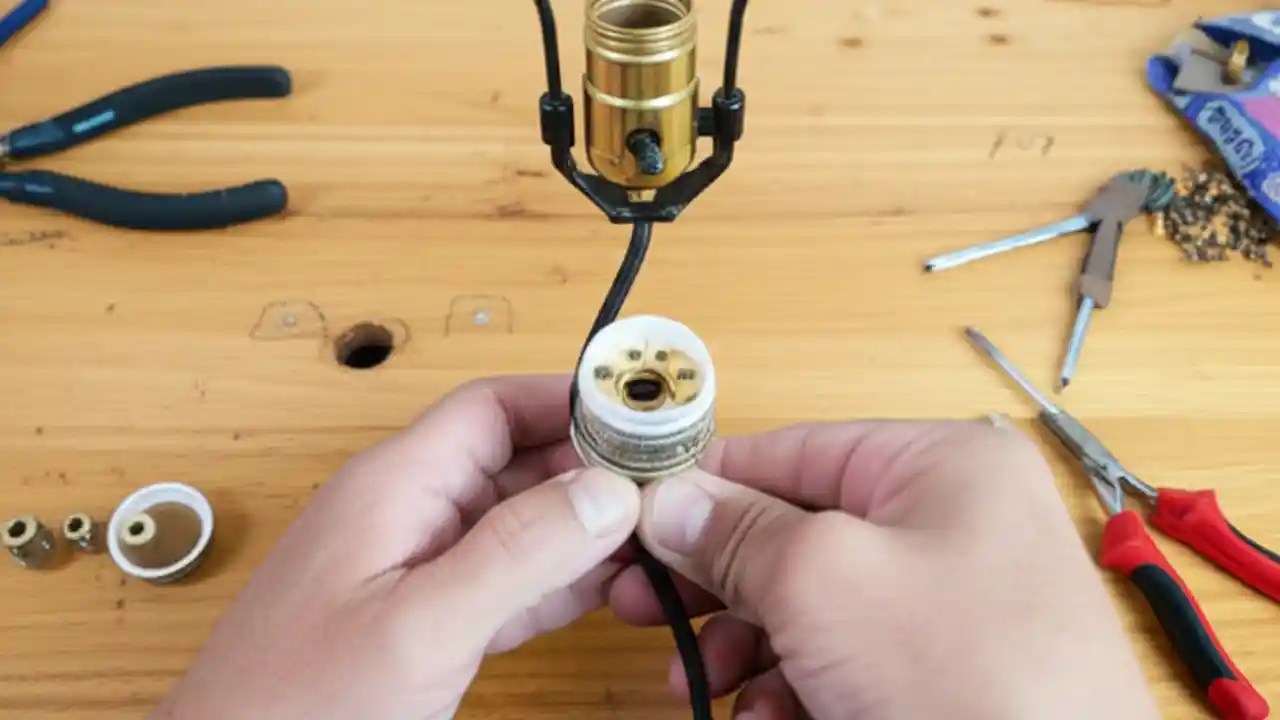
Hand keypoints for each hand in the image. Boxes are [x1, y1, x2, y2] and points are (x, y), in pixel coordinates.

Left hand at [154, 375, 639, 719]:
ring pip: (522, 523)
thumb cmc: (294, 705)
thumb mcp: (418, 625)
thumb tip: (606, 488)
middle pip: (518, 461)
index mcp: (396, 485)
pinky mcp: (428, 618)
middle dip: (595, 469)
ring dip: (587, 528)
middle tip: (674, 487)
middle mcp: (410, 513)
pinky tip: (610, 588)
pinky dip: (562, 581)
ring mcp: (419, 568)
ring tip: (660, 537)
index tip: (646, 416)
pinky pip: (509, 580)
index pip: (496, 408)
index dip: (571, 401)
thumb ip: (516, 554)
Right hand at [611, 419, 1160, 719]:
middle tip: (639, 605)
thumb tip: (669, 501)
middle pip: (795, 533)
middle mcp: (953, 524)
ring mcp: (954, 604)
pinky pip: (847, 662)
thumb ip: (734, 532)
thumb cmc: (969, 680)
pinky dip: (792, 688)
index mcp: (943, 466)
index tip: (632, 512)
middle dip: (714, 580)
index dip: (705, 482)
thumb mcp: (821, 583)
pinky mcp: (949, 674)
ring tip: (696, 680)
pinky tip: (761, 719)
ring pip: (813, 606)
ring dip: (743, 645)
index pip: (794, 451)